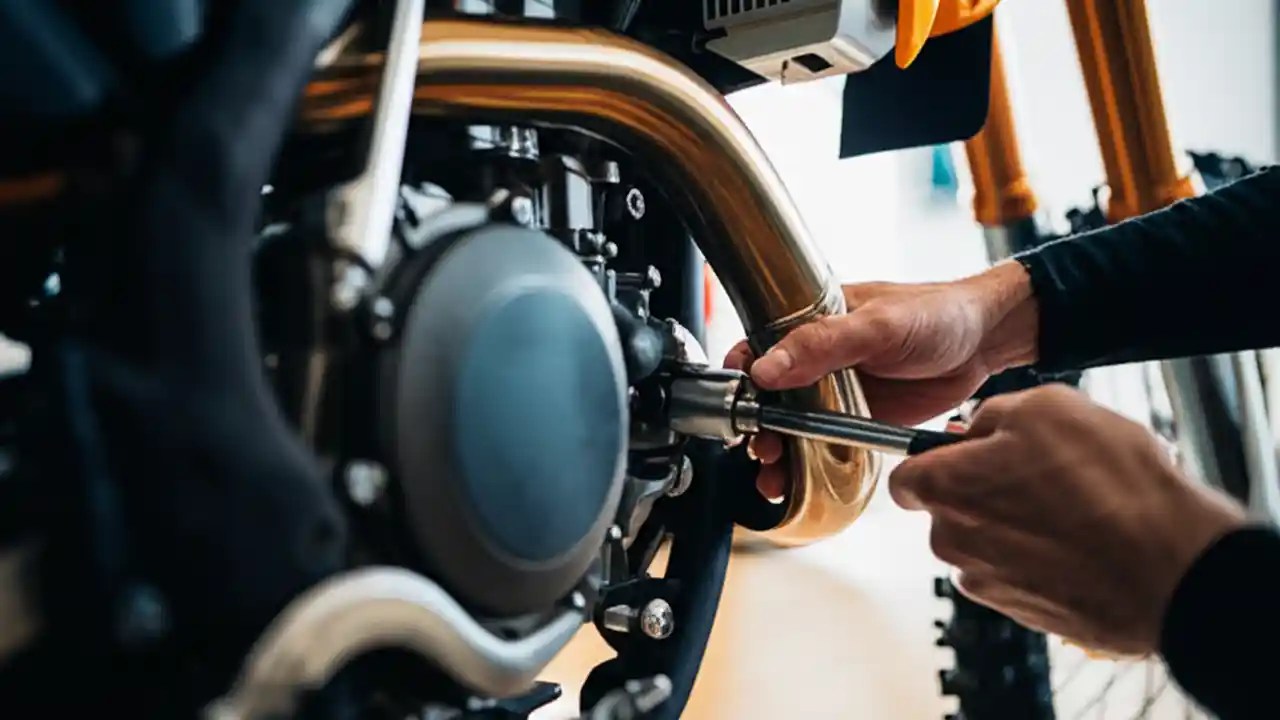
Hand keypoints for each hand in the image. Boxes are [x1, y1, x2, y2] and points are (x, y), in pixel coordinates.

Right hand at [724, 261, 1036, 498]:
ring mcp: (837, 390)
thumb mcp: (878, 325)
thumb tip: (767, 368)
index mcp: (813, 322)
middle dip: (757, 426)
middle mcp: (818, 357)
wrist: (988, 341)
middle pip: (769, 396)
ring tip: (774, 474)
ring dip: (778, 451)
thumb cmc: (938, 314)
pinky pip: (823, 442)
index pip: (759, 346)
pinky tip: (798, 479)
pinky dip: (808, 462)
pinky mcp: (857, 417)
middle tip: (760, 448)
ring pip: (792, 425)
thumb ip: (822, 344)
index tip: (736, 406)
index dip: (741, 378)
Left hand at [891, 384, 1246, 655]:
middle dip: (984, 491)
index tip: (967, 454)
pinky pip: (1019, 575)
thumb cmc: (1108, 484)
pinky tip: (1083, 543)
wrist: (1169, 567)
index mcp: (943, 488)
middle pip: (951, 509)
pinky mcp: (1023, 612)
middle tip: (1040, 474)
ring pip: (986, 542)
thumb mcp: (1047, 407)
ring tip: (1073, 509)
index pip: (907, 476)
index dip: (938, 460)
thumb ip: (992, 413)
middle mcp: (952, 541)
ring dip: (1017, 526)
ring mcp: (986, 583)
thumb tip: (975, 428)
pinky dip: (1041, 560)